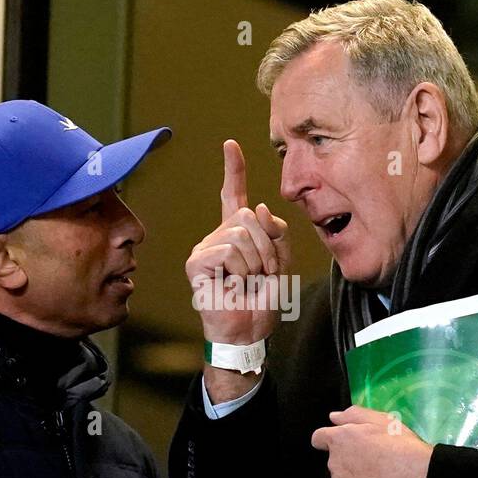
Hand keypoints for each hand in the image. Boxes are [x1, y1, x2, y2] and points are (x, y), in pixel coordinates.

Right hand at [185, 139, 290, 346]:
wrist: (248, 332)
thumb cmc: (261, 301)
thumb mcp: (281, 263)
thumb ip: (276, 233)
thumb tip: (260, 207)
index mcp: (237, 234)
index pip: (234, 196)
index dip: (234, 170)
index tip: (231, 145)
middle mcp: (218, 237)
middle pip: (248, 216)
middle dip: (266, 247)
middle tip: (262, 274)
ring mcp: (204, 249)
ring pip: (240, 234)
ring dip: (255, 262)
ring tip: (247, 282)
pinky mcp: (196, 263)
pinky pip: (227, 250)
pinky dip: (240, 270)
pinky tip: (232, 285)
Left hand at [310, 406, 433, 477]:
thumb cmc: (403, 447)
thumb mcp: (383, 420)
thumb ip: (353, 415)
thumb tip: (333, 417)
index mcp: (340, 440)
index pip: (319, 439)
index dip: (331, 440)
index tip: (346, 445)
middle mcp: (334, 464)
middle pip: (335, 462)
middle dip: (349, 462)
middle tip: (375, 464)